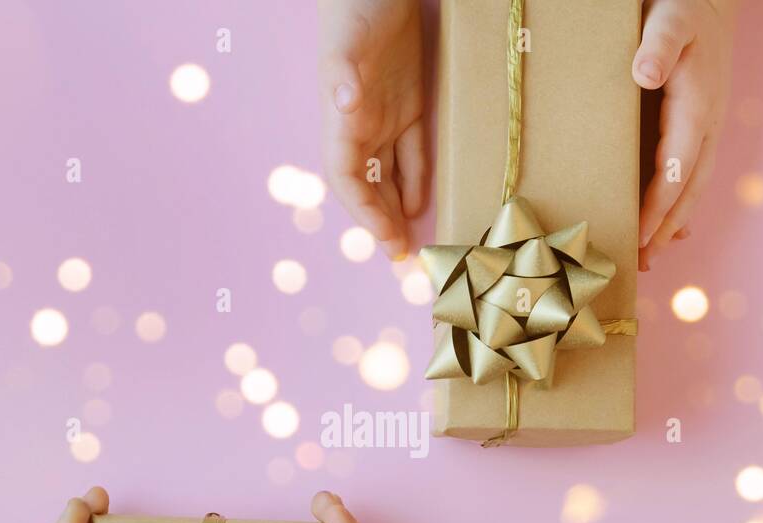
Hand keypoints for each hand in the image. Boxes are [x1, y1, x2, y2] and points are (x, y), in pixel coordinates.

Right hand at [318, 0, 428, 259]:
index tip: (383, 236)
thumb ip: (344, 75)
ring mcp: (383, 117)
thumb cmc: (354, 8)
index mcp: (340, 120)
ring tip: (410, 244)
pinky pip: (410, 152)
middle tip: (400, 257)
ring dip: (396, 210)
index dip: (363, 212)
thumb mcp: (348, 43)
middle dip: (380, 223)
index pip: (348, 179)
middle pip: (367, 187)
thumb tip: (345, 104)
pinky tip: (422, 204)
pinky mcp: (407, 104)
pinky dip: (416, 179)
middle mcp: (359, 126)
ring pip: (388, 176)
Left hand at [633, 0, 735, 270]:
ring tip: (651, 255)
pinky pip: (690, 172)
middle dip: (665, 228)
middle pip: (687, 189)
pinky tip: (669, 226)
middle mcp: (705, 125)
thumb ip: (658, 45)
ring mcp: (705, 127)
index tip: (638, 235)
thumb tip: (646, 75)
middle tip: (641, 262)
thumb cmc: (683, 7)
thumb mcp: (671, 18)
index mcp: (696, 108)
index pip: (675, 170)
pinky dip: (679, 202)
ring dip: (673, 223)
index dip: (657, 207)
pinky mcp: (698, 125)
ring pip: (691, 185)